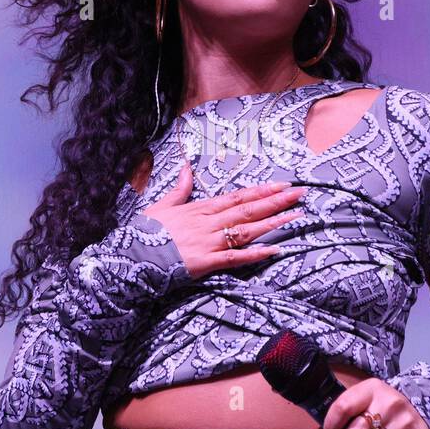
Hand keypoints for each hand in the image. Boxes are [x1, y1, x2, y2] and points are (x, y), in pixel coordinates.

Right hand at [143, 155, 307, 280]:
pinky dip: (255, 254)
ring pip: (246, 230)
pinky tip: (274, 250)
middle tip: (300, 194)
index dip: (261, 190)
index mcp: (199, 208)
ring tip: (295, 217)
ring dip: (272, 223)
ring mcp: (207, 242)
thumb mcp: (162, 204)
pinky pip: (235, 257)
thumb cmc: (145, 232)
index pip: (237, 196)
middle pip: (247, 209)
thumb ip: (180, 188)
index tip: (282, 184)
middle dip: (275, 201)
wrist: (130, 256)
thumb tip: (187, 166)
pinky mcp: (205, 262)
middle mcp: (207, 222)